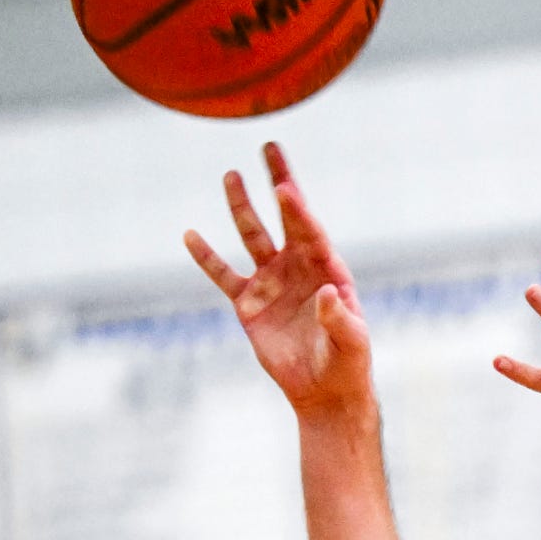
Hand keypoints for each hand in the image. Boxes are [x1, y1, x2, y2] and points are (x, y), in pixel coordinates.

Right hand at [184, 143, 372, 419]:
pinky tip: (190, 235)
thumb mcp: (351, 342)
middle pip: (284, 217)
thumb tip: (326, 293)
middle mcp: (297, 266)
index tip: (284, 188)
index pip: (310, 231)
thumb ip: (339, 318)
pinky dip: (206, 257)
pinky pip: (223, 275)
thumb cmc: (346, 363)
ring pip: (252, 236)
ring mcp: (271, 281)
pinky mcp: (248, 304)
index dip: (297, 209)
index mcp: (327, 268)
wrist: (324, 392)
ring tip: (230, 175)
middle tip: (270, 147)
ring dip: (241, 207)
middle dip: (278, 182)